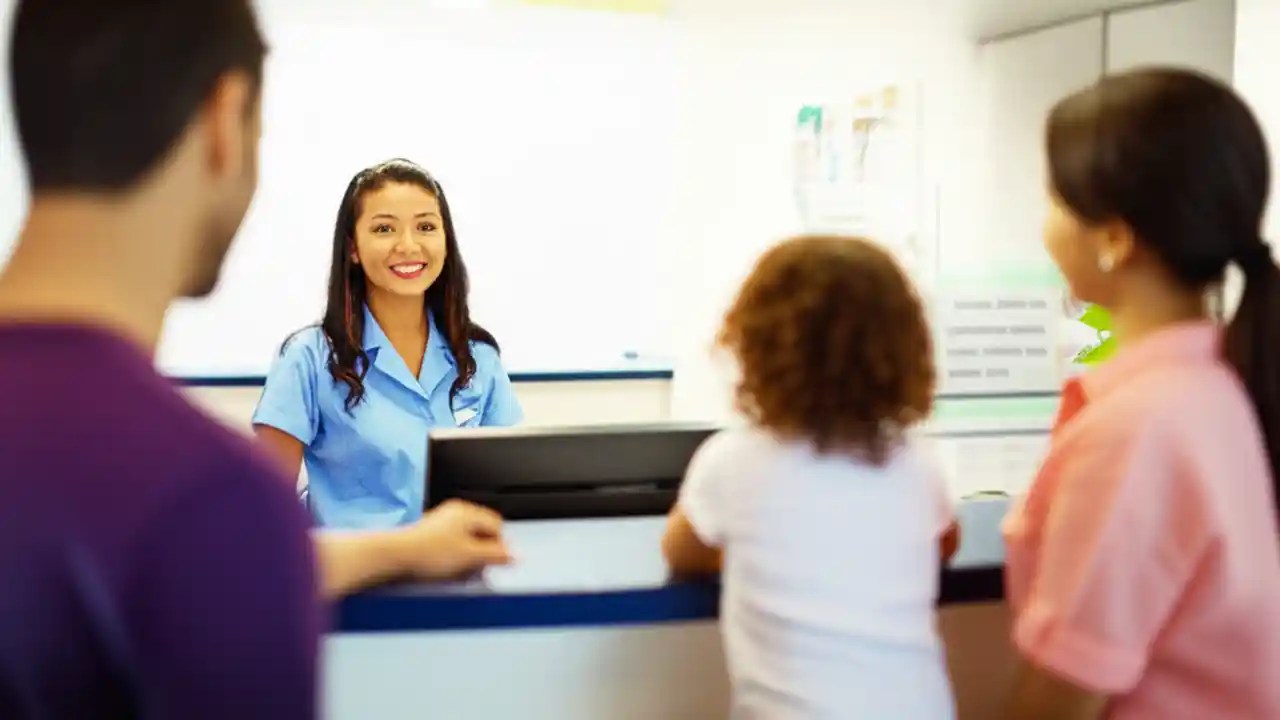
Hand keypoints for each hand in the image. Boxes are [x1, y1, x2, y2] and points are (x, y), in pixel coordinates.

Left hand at [392, 500, 511, 579]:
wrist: (395, 556)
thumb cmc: (428, 553)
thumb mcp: (470, 557)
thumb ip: (496, 555)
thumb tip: (515, 555)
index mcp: (467, 512)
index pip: (496, 525)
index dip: (500, 546)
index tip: (498, 562)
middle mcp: (454, 513)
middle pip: (480, 532)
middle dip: (483, 552)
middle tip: (480, 569)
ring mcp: (440, 522)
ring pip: (465, 539)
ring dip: (468, 556)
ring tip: (462, 572)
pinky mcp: (428, 534)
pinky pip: (450, 544)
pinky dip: (453, 557)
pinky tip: (447, 570)